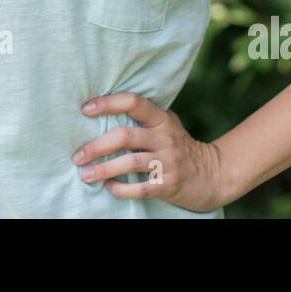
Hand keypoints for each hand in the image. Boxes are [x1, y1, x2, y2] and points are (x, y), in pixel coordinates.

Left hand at [72, 92, 227, 212]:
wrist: (213, 174)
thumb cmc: (178, 147)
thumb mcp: (166, 126)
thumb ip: (142, 119)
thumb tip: (101, 112)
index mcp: (162, 119)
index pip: (134, 102)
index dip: (108, 103)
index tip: (85, 109)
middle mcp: (165, 137)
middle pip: (125, 135)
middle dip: (96, 146)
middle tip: (77, 155)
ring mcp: (169, 161)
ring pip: (130, 163)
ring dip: (103, 169)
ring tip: (85, 175)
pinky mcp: (170, 184)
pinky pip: (141, 188)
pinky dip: (122, 188)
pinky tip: (109, 187)